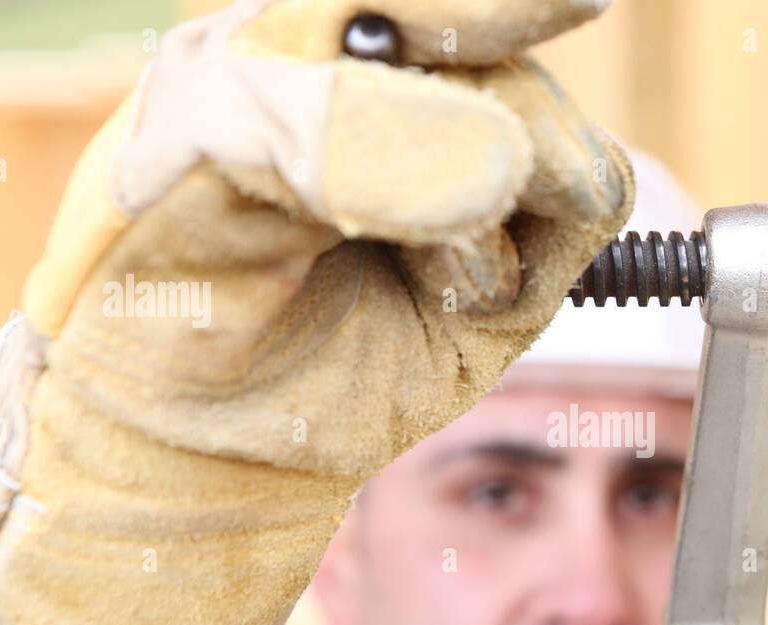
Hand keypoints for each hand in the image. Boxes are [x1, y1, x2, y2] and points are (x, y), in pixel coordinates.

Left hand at [0, 0, 631, 624]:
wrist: (205, 438)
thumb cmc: (173, 304)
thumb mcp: (197, 196)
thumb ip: (326, 144)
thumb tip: (499, 153)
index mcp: (302, 39)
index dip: (480, 3)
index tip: (575, 2)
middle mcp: (400, 90)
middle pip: (505, 60)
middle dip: (459, 145)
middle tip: (362, 228)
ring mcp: (473, 167)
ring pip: (565, 139)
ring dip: (493, 219)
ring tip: (405, 266)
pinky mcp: (523, 247)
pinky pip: (593, 207)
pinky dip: (527, 259)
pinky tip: (453, 291)